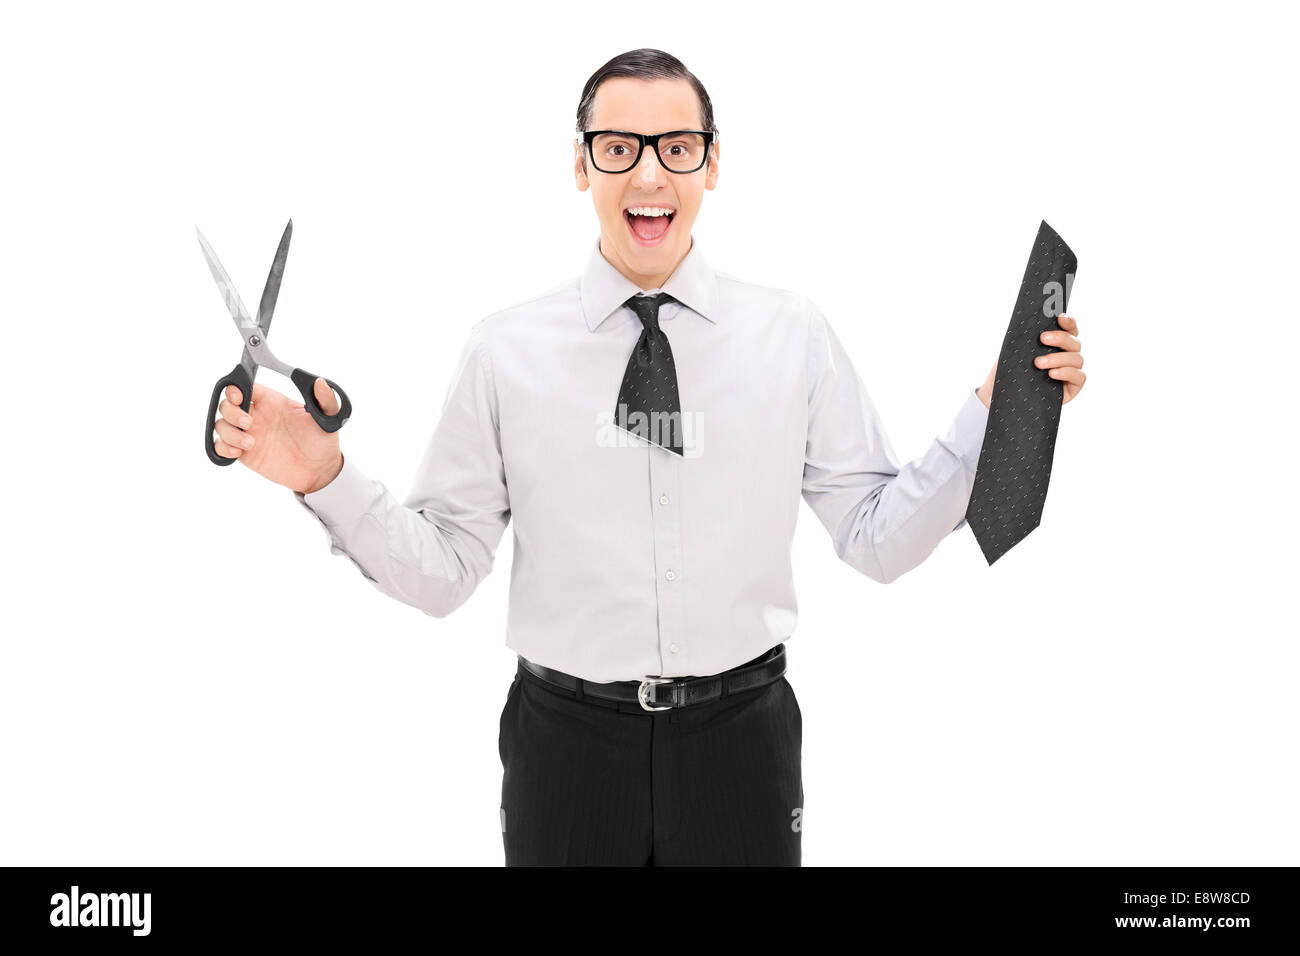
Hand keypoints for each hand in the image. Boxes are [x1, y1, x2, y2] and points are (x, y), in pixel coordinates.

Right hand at [211, 378, 344, 493]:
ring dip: (229, 432)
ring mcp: (249, 434)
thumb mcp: (328, 419)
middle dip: (231, 411)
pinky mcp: (245, 453)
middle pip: (227, 404)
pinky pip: (221, 446)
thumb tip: (320, 382)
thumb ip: (326, 399)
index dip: (236, 388)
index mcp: (273, 402)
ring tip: (250, 443)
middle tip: (248, 423)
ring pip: (222, 425)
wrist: (320, 472)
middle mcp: (257, 415)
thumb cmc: (323, 442)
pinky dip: (222, 448)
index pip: (245, 386)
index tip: (240, 396)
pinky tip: (238, 452)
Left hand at [976, 313, 1086, 407]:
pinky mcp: (1073, 387)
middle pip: (1074, 342)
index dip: (1069, 322)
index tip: (1060, 317)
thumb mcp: (1015, 352)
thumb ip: (1026, 339)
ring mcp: (1072, 371)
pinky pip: (1079, 377)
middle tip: (1043, 338)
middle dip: (1060, 338)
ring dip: (1058, 358)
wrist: (1002, 394)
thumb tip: (1031, 324)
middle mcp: (1067, 356)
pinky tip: (1052, 373)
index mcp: (1057, 344)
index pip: (1069, 329)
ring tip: (1039, 362)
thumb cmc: (1010, 370)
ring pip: (1076, 359)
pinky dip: (1067, 373)